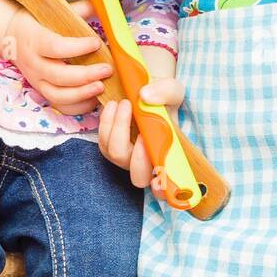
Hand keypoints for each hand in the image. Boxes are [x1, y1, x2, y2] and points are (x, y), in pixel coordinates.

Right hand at [1, 6, 109, 113]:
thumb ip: (81, 8)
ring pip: (57, 96)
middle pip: (58, 76)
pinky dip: (77, 106)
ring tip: (101, 86)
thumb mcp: (52, 11)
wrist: (10, 37)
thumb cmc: (36, 22)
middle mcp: (34, 64)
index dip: (78, 47)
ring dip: (81, 94)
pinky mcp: (42, 92)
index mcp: (35, 40)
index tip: (96, 42)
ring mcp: (37, 81)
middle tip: (107, 69)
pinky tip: (93, 99)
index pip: (56, 47)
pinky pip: (59, 106)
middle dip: (85, 75)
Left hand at [98, 71, 186, 202]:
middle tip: (136, 116)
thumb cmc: (165, 97)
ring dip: (116, 128)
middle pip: (137, 176)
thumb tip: (145, 98)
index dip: (161, 187)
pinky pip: (103, 142)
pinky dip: (106, 123)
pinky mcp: (111, 147)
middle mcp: (147, 164)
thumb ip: (165, 92)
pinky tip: (114, 105)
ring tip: (123, 103)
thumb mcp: (173, 89)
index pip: (166, 188)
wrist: (148, 91)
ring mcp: (127, 157)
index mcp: (169, 157)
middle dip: (134, 150)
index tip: (159, 167)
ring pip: (116, 155)